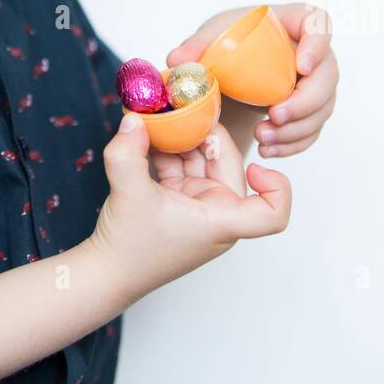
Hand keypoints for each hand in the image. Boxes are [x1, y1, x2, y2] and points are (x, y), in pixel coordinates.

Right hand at [91, 114, 291, 300]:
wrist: (107, 272)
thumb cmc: (130, 249)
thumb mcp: (128, 194)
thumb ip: (128, 153)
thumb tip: (134, 119)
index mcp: (221, 221)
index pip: (272, 214)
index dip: (276, 188)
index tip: (256, 166)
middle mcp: (216, 212)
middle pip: (230, 164)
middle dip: (208, 135)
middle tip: (186, 111)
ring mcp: (197, 203)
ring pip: (203, 158)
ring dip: (184, 136)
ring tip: (162, 114)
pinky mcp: (178, 198)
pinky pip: (182, 163)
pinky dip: (167, 147)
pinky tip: (148, 132)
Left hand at [166, 3, 338, 157]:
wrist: (232, 68)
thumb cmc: (230, 42)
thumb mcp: (212, 38)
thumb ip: (196, 47)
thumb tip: (177, 60)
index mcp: (294, 22)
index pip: (319, 24)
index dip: (317, 45)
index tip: (302, 66)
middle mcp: (313, 52)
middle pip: (327, 76)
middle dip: (305, 101)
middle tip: (274, 115)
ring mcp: (316, 83)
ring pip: (322, 108)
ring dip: (296, 128)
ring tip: (263, 137)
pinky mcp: (311, 110)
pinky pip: (312, 130)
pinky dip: (292, 143)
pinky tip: (269, 148)